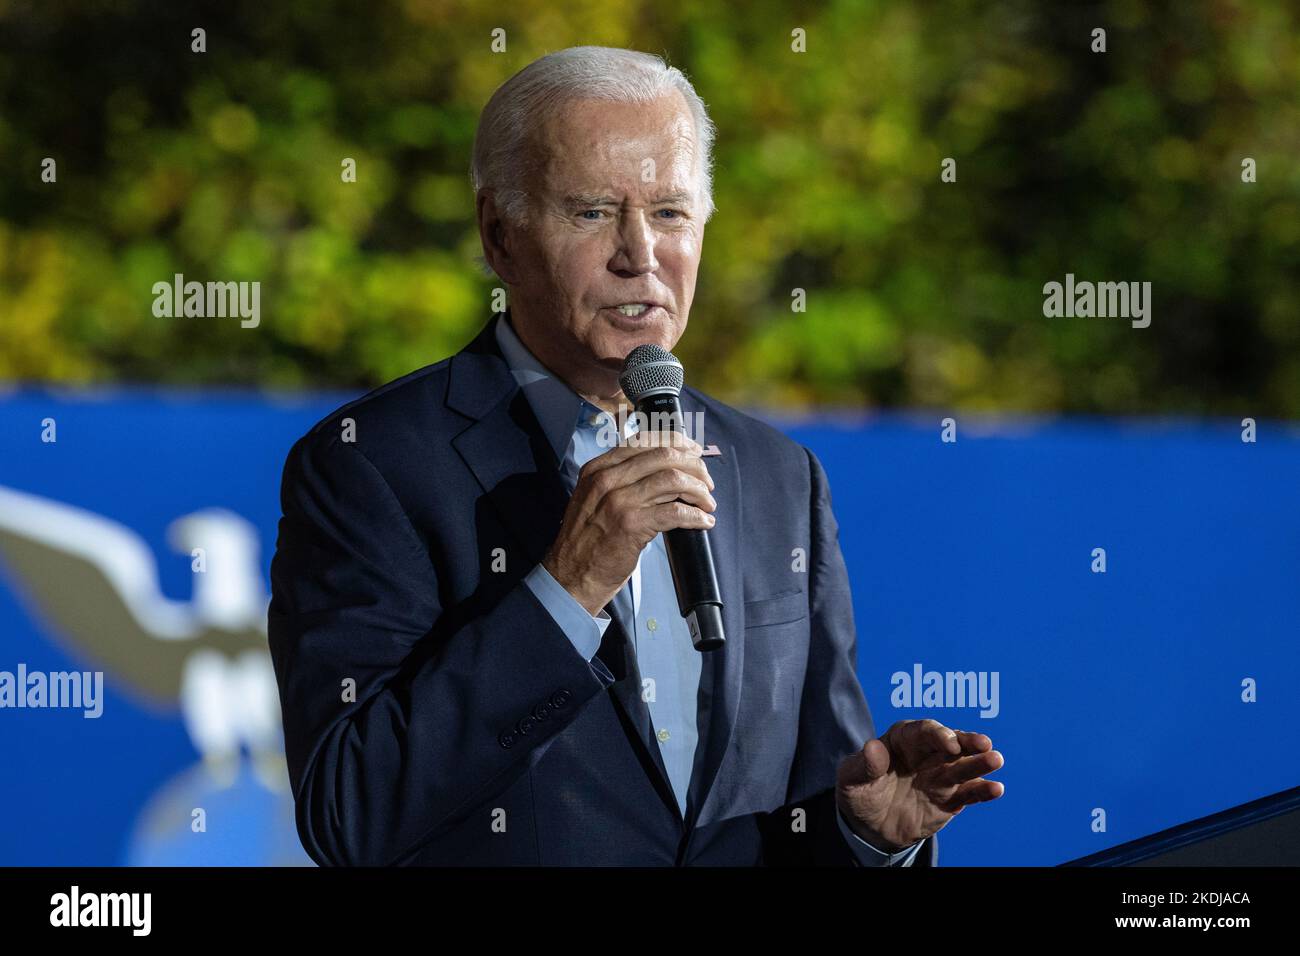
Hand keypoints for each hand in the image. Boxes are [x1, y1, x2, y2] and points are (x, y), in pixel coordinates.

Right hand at [543, 429, 714, 614]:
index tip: (694, 452)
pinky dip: (695, 516)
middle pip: (664, 456)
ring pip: (673, 480)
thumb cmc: (587, 540)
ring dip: (699, 491)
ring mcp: (619, 501)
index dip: (677, 443)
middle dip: (694, 466)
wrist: (570, 575)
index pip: (645, 441)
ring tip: (708, 503)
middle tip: (707, 482)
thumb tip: (664, 468)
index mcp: (598, 468)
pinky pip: (675, 512)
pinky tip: (703, 522)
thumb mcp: (594, 498)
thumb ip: (621, 479)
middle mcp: (607, 479)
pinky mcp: (632, 525)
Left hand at [835, 719, 1004, 851]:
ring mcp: (941, 775)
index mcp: (903, 739)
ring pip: (964, 766)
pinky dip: (983, 790)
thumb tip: (873, 748)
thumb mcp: (851, 778)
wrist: (870, 824)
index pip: (923, 731)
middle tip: (984, 743)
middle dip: (967, 741)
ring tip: (996, 760)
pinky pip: (969, 793)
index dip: (938, 734)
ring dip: (980, 762)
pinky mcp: (951, 798)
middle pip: (951, 743)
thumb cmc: (860, 791)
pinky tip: (996, 789)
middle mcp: (927, 753)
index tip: (950, 743)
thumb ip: (863, 764)